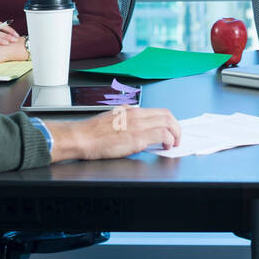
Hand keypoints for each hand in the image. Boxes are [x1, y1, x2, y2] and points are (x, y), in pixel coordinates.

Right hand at [46, 107, 180, 161]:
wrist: (81, 137)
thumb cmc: (92, 133)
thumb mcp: (112, 119)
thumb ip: (126, 120)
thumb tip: (135, 126)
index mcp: (130, 111)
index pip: (157, 111)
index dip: (167, 121)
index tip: (169, 130)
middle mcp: (136, 115)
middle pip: (166, 114)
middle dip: (176, 126)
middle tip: (177, 137)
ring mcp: (138, 125)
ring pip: (168, 122)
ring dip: (175, 134)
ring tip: (173, 144)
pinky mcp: (137, 138)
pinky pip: (162, 135)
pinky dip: (169, 140)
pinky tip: (165, 147)